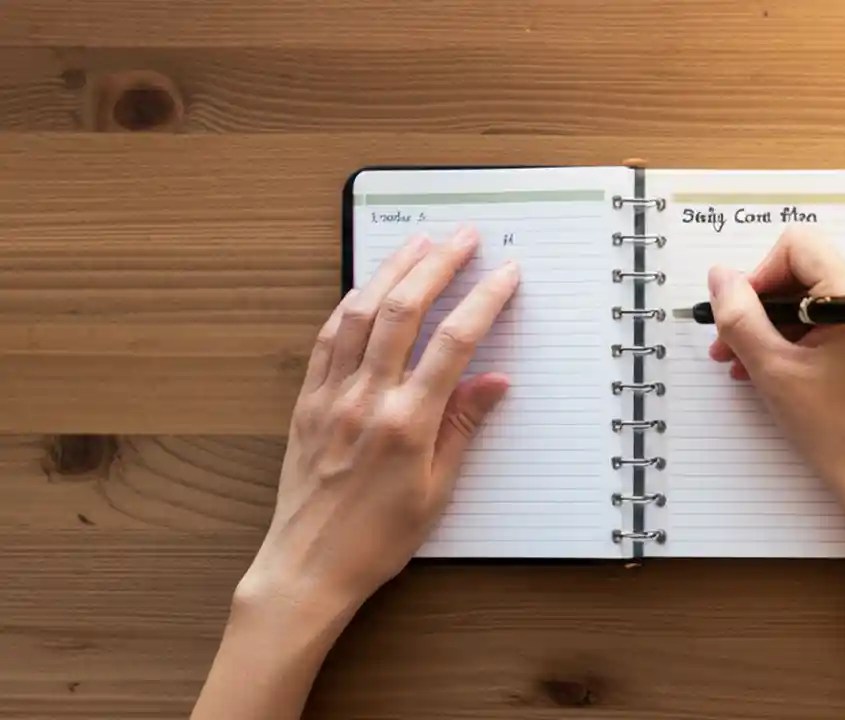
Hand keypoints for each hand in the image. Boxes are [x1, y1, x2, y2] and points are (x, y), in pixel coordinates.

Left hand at [237, 227, 519, 619]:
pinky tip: (366, 288)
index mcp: (407, 422)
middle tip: (463, 236)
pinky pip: (327, 339)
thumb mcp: (436, 491)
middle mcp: (367, 398)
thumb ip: (462, 427)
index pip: (453, 343)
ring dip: (392, 271)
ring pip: (361, 314)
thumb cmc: (378, 540)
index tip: (506, 273)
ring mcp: (331, 395)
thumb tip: (495, 381)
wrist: (308, 567)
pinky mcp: (306, 402)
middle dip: (438, 265)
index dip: (483, 300)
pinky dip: (349, 305)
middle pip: (404, 311)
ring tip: (418, 242)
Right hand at [706, 227, 844, 522]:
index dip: (758, 274)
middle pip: (803, 269)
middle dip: (759, 304)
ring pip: (810, 295)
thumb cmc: (833, 428)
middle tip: (727, 342)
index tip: (736, 313)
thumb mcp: (772, 369)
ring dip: (770, 323)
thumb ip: (739, 316)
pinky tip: (766, 367)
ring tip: (740, 362)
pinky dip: (793, 335)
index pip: (798, 246)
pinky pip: (826, 318)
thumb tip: (719, 276)